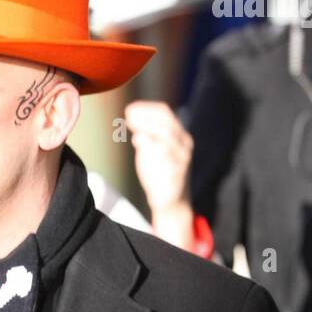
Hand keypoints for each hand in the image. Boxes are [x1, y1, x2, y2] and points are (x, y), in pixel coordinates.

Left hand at [124, 100, 194, 239]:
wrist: (173, 202)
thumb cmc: (160, 174)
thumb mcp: (152, 150)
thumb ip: (146, 135)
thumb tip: (132, 118)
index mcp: (178, 135)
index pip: (165, 113)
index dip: (147, 109)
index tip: (129, 110)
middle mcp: (184, 144)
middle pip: (166, 123)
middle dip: (146, 118)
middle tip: (128, 118)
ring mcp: (182, 159)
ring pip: (169, 136)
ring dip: (149, 130)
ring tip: (133, 130)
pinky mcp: (178, 174)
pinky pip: (167, 157)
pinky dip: (151, 146)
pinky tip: (138, 142)